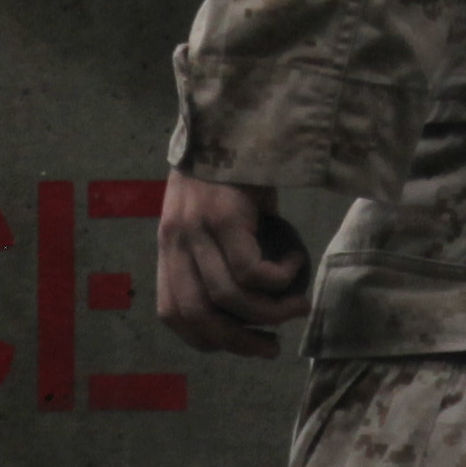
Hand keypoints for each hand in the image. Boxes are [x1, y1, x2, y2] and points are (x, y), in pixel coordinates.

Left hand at [157, 171, 311, 357]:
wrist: (235, 118)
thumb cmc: (231, 169)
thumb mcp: (212, 215)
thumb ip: (216, 253)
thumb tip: (248, 300)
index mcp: (169, 244)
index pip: (173, 312)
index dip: (205, 339)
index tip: (240, 344)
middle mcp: (176, 239)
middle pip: (199, 314)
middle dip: (238, 341)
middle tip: (270, 347)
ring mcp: (198, 227)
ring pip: (230, 296)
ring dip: (268, 313)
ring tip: (296, 306)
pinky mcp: (226, 214)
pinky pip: (252, 268)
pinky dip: (277, 279)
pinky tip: (294, 266)